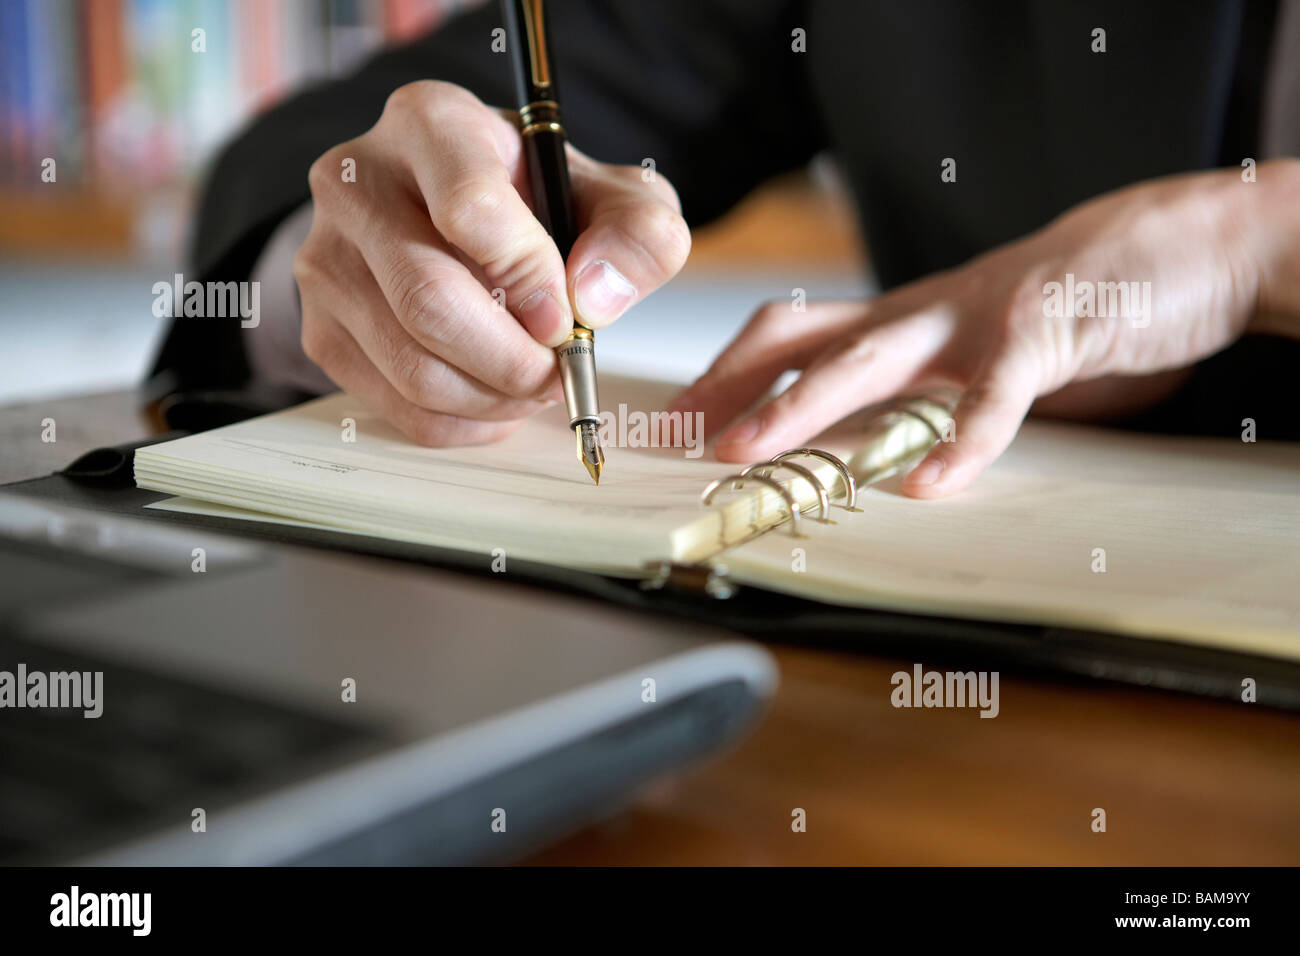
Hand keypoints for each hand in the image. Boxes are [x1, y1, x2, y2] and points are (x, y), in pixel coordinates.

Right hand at [293, 80, 690, 444]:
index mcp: (430, 124)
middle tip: (559, 371)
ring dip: (494, 398)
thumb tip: (594, 296)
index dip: (529, 277)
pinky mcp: (322, 328)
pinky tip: (497, 400)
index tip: (567, 317)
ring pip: (412, 366)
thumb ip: (636, 232)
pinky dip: (463, 422)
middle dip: (513, 360)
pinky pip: (396, 405)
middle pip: (429, 301)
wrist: (459, 216)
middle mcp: (357, 182)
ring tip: (535, 384)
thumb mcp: (612, 196)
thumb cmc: (536, 201)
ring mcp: (325, 259)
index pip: (469, 207)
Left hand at [673, 161, 1299, 497]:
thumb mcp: (971, 351)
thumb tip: (862, 454)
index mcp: (901, 320)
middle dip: (735, 388)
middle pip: (806, 341)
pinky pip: (995, 393)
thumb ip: (920, 392)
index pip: (792, 334)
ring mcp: (977, 319)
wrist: (1172, 249)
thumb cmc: (1061, 309)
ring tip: (752, 450)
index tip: (678, 419)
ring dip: (802, 403)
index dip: (729, 372)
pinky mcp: (1045, 333)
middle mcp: (921, 315)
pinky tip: (932, 487)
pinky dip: (962, 440)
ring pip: (872, 358)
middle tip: (682, 437)